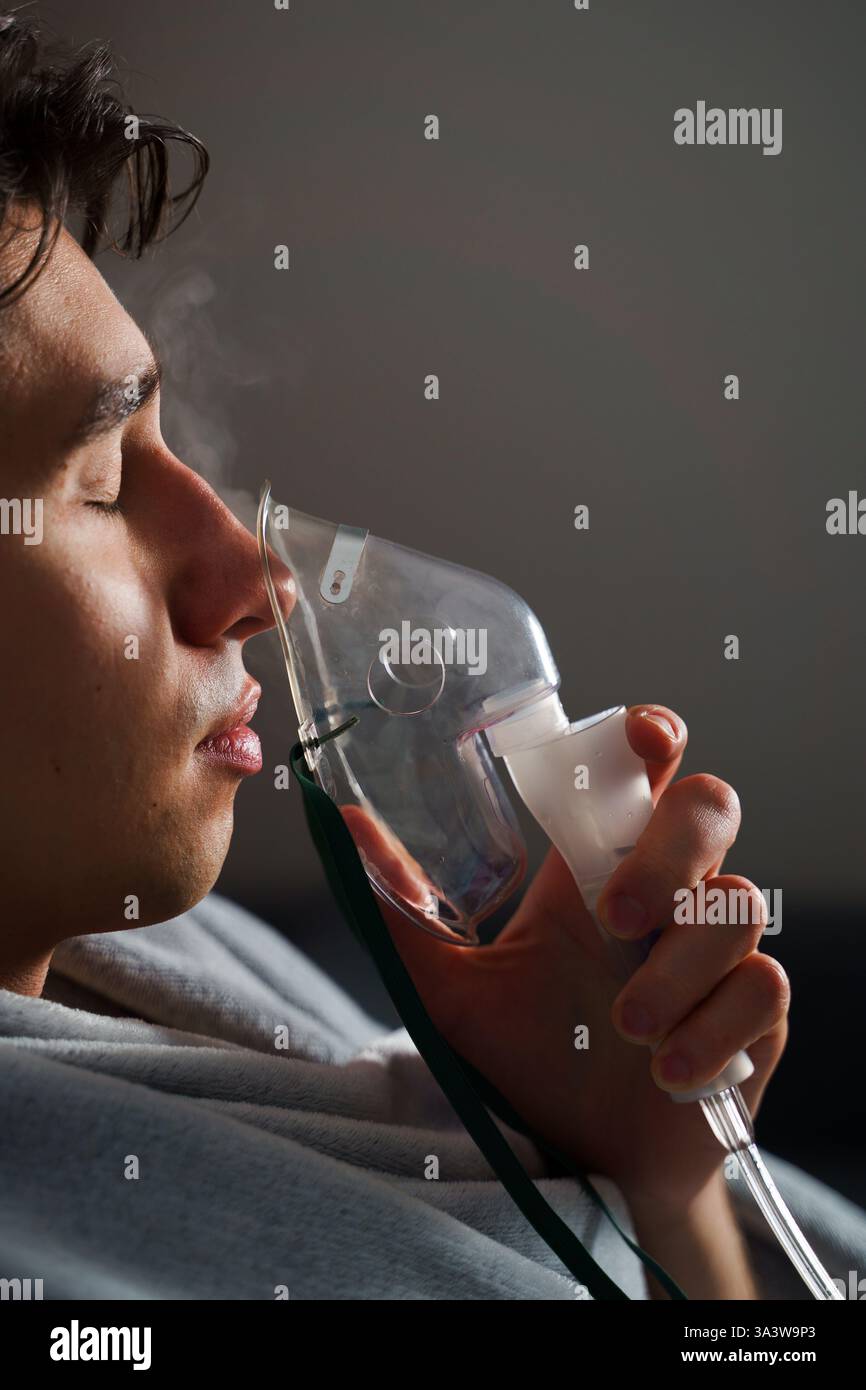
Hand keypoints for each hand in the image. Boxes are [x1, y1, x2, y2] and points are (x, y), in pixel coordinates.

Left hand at [345, 704, 788, 1220]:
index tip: (643, 737)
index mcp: (599, 868)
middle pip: (710, 809)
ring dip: (678, 969)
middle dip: (667, 856)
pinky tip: (666, 1072)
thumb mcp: (450, 986)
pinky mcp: (756, 1014)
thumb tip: (341, 825)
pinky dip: (713, 1029)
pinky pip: (763, 988)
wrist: (583, 1158)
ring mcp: (717, 951)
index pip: (644, 773)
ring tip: (625, 1028)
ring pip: (737, 906)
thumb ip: (401, 910)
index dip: (654, 737)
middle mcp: (669, 894)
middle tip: (616, 918)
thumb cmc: (527, 1055)